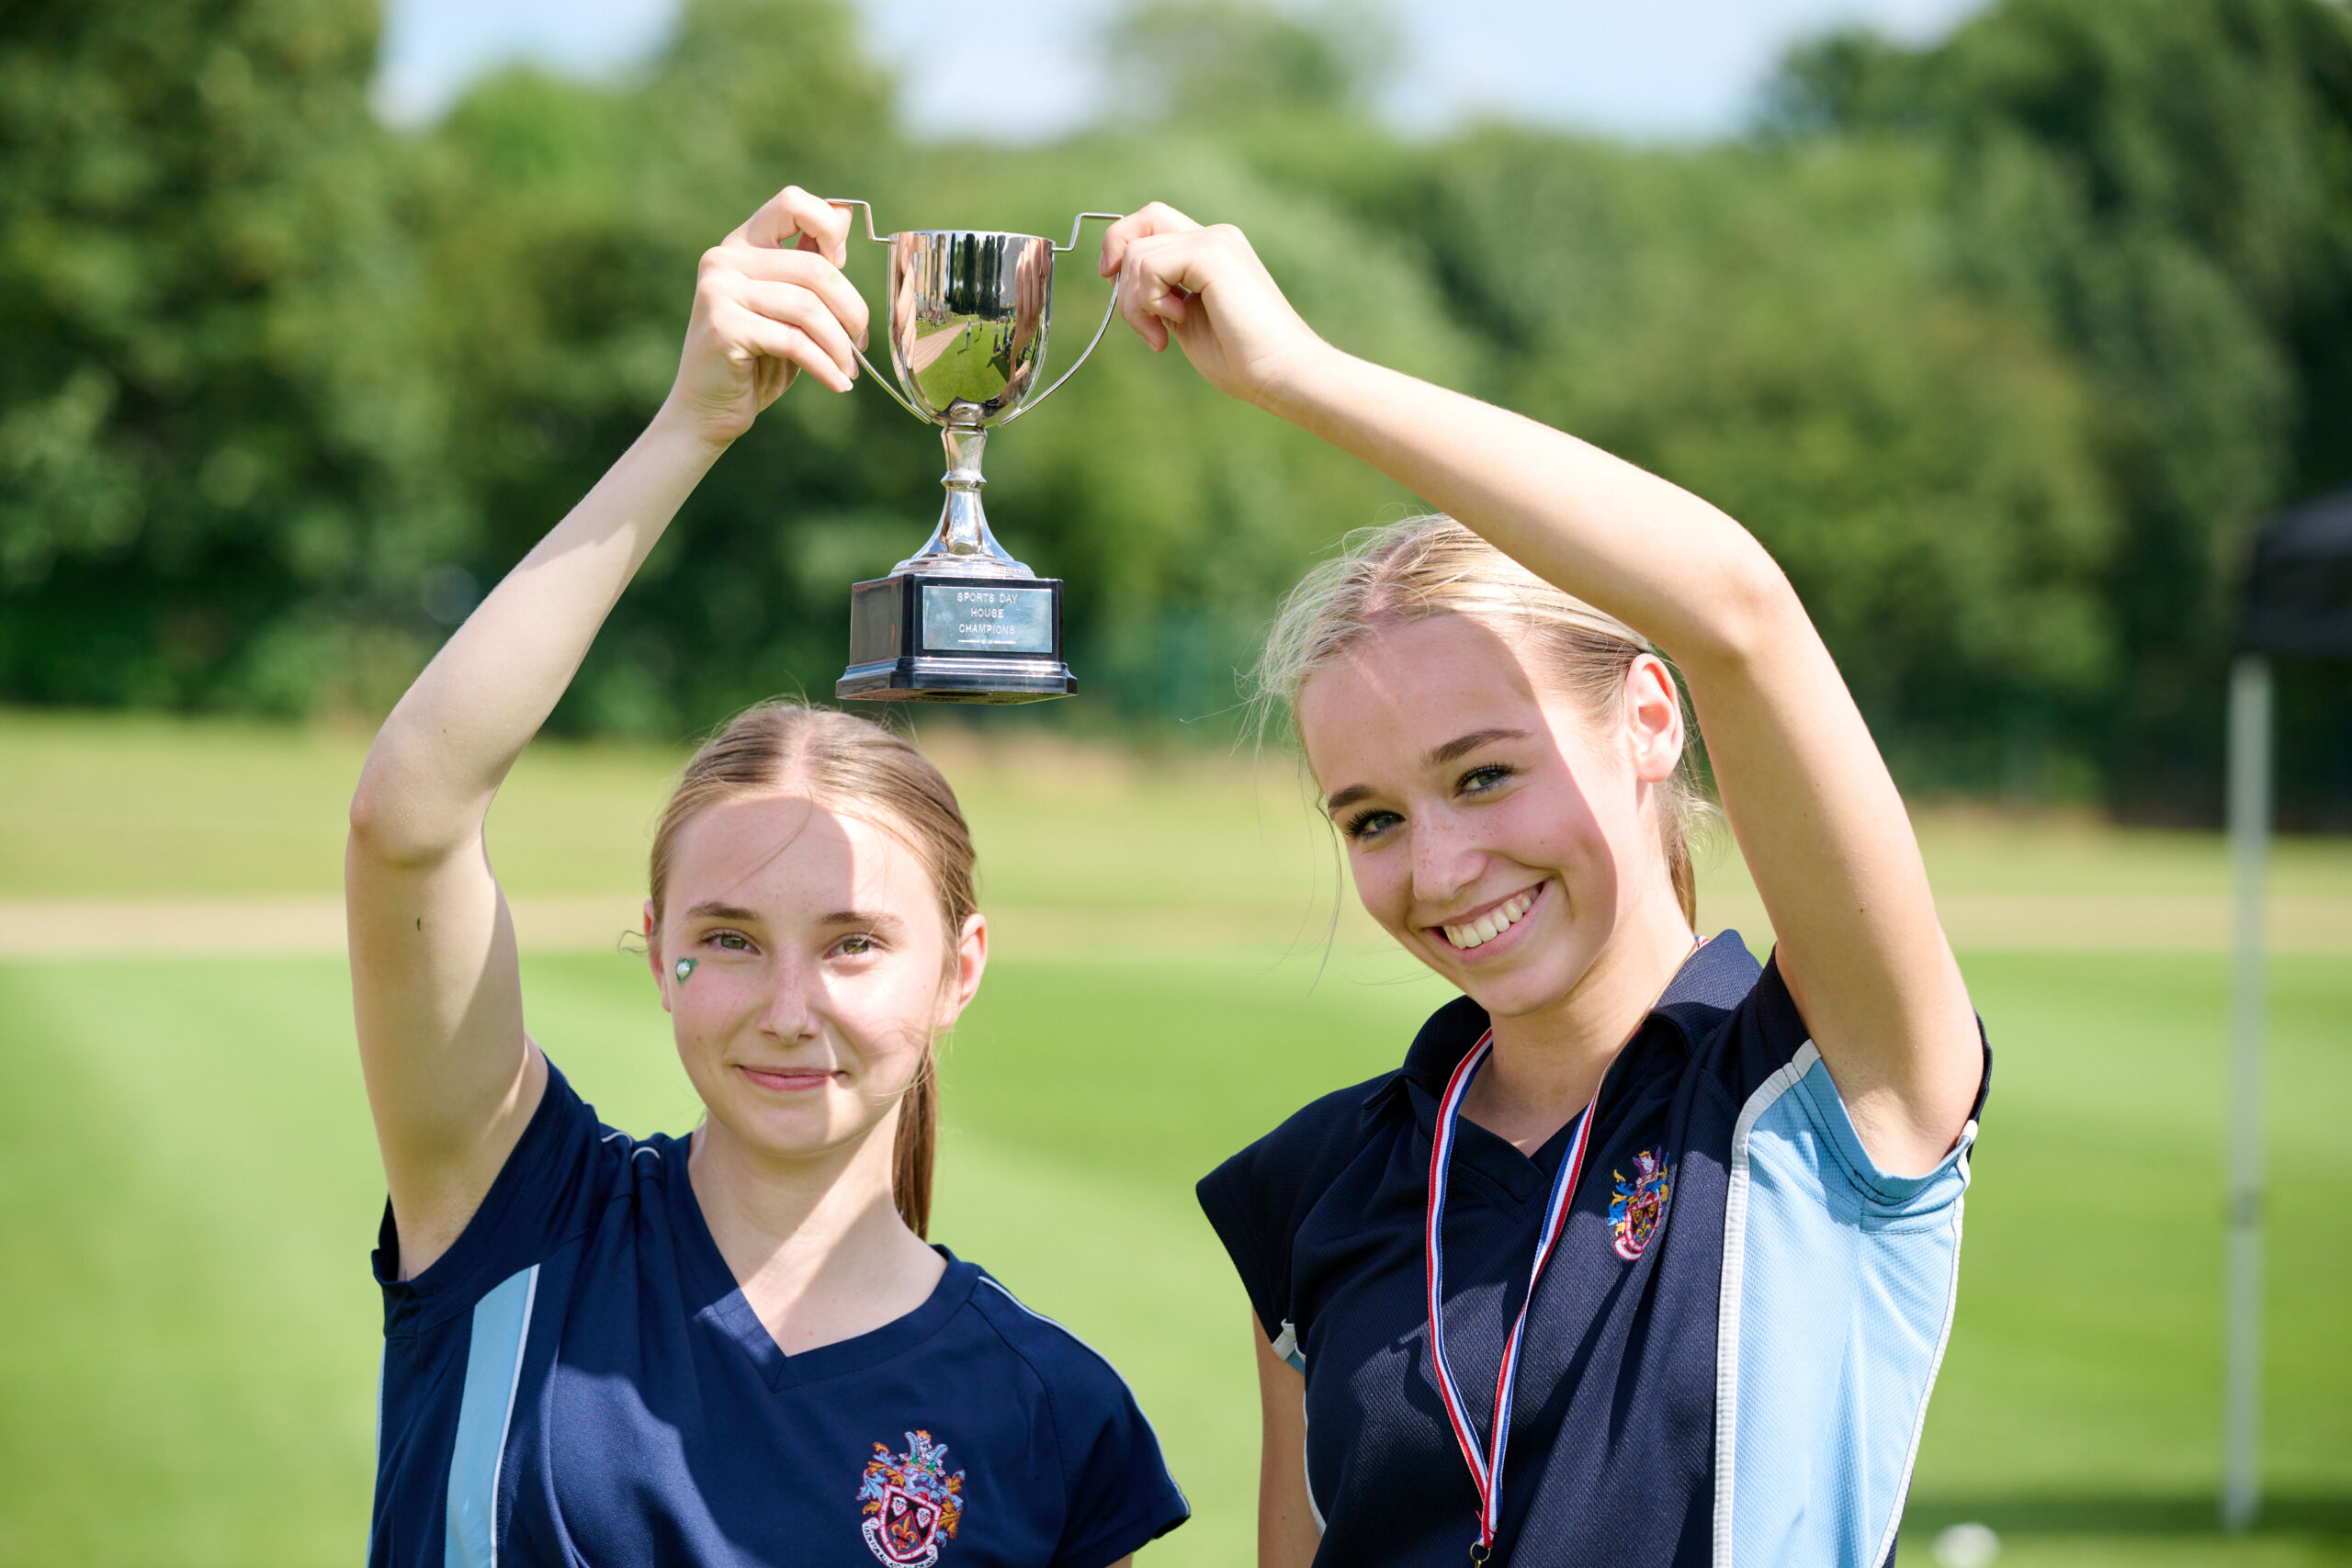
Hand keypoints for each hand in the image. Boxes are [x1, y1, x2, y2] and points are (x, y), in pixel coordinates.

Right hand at [660, 186, 871, 446]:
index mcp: (742, 244)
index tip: (842, 264)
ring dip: (839, 345)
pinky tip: (837, 383)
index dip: (828, 226)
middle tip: (860, 342)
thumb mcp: (791, 308)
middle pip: (813, 267)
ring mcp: (719, 290)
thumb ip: (810, 265)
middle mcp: (725, 259)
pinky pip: (793, 341)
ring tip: (848, 369)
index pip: (791, 202)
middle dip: (851, 309)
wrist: (708, 410)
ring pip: (807, 307)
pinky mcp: (723, 326)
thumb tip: (845, 214)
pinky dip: (824, 366)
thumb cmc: (757, 359)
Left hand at [1100, 203, 1322, 405]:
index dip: (1122, 246)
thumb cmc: (1242, 360)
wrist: (1282, 373)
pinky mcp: (1212, 253)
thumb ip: (1158, 295)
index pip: (1150, 222)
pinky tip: (1177, 321)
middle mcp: (1214, 236)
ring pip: (1137, 253)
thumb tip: (1118, 279)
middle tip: (1142, 323)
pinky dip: (1148, 300)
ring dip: (1133, 303)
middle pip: (1138, 224)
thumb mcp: (1185, 321)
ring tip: (1161, 336)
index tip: (1114, 285)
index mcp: (1212, 251)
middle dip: (1120, 273)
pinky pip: (1148, 264)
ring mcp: (1215, 240)